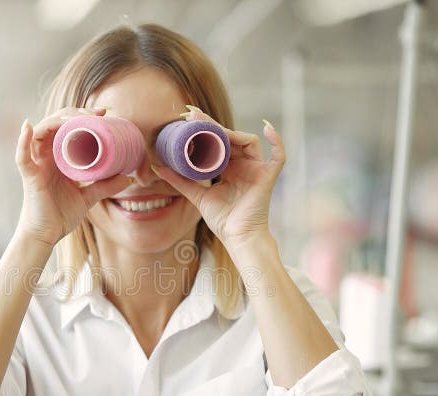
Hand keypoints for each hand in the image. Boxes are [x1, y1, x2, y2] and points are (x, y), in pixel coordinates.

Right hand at [15, 107, 129, 246]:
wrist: (47, 236)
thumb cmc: (61, 215)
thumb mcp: (88, 197)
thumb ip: (105, 186)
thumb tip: (127, 177)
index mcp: (59, 157)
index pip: (68, 127)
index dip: (83, 116)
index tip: (104, 114)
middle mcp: (46, 156)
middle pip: (56, 123)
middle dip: (75, 113)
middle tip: (96, 114)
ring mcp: (37, 164)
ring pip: (41, 132)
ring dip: (57, 120)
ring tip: (76, 117)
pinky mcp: (30, 177)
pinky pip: (22, 157)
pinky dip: (22, 141)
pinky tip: (28, 127)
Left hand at [151, 106, 284, 251]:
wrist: (238, 238)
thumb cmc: (222, 220)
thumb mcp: (197, 196)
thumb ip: (180, 181)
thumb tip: (158, 167)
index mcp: (229, 168)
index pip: (218, 142)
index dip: (205, 129)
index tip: (188, 118)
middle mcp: (244, 165)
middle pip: (231, 138)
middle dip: (213, 125)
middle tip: (193, 115)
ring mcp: (257, 169)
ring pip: (248, 142)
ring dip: (232, 132)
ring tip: (212, 127)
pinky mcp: (267, 176)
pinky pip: (278, 155)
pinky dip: (277, 140)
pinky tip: (267, 128)